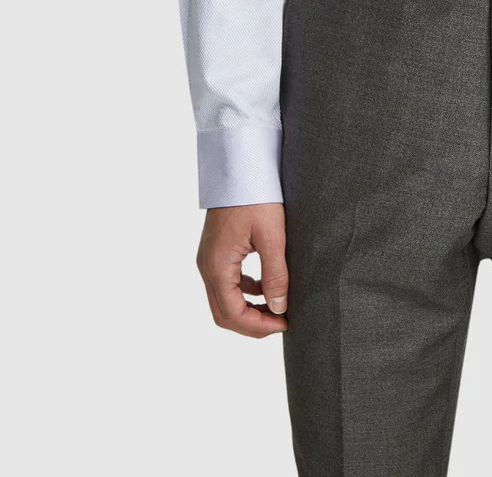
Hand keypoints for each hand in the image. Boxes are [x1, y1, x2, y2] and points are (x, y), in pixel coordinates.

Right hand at [196, 202, 289, 337]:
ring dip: (248, 309)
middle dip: (252, 324)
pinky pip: (226, 283)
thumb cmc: (256, 196)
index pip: (232, 314)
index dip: (258, 327)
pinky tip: (265, 286)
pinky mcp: (216, 251)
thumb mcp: (271, 236)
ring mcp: (209, 259)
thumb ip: (275, 275)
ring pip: (223, 300)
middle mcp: (207, 266)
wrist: (241, 165)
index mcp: (217, 266)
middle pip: (223, 313)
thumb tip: (279, 308)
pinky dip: (244, 292)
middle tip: (281, 322)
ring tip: (277, 307)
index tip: (284, 323)